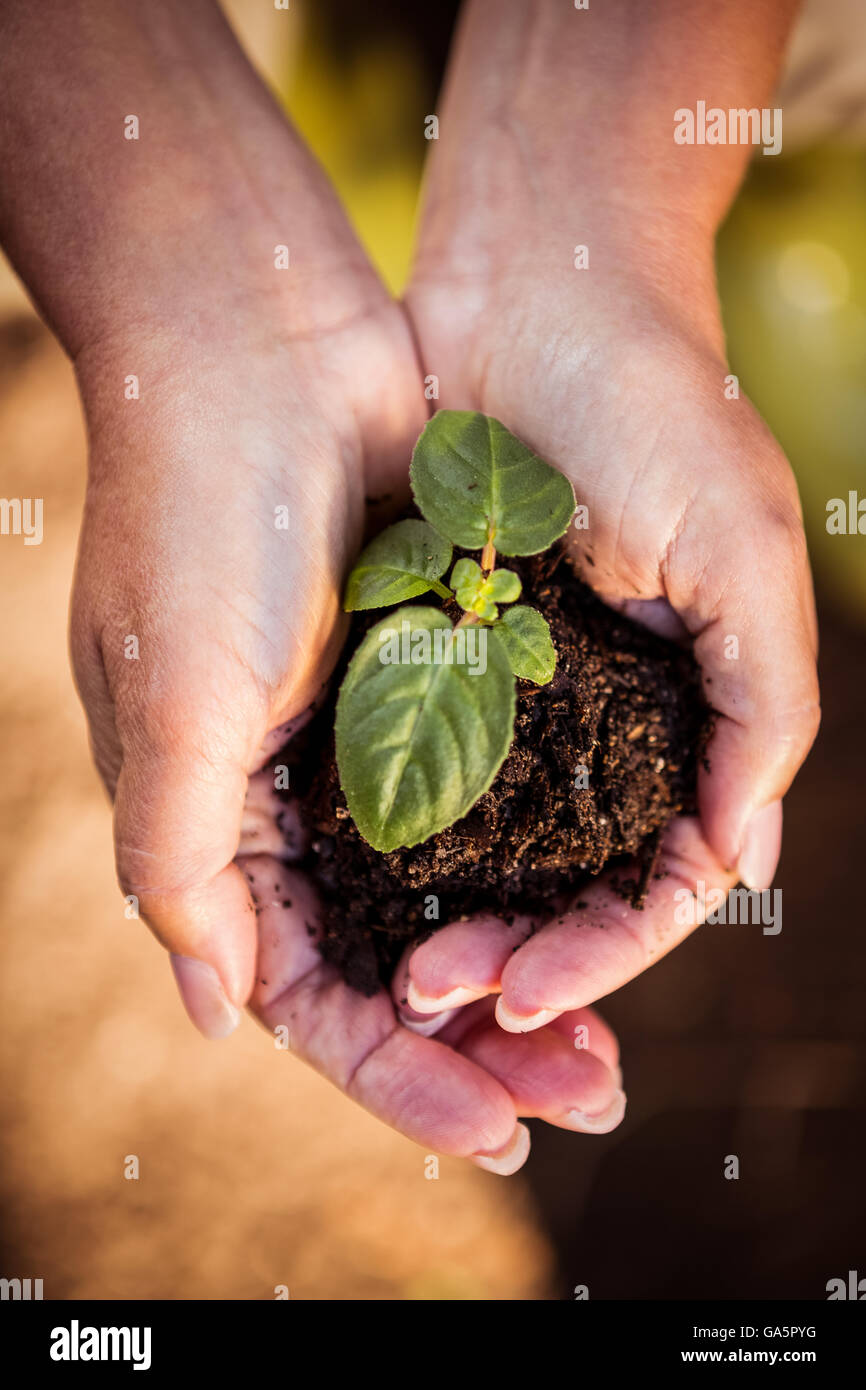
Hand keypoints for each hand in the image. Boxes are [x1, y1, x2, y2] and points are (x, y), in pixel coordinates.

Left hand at [398, 208, 818, 1040]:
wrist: (535, 280)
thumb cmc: (656, 404)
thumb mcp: (744, 551)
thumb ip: (762, 707)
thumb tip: (740, 861)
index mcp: (691, 712)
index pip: (662, 880)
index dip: (607, 953)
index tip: (526, 996)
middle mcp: (607, 718)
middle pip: (571, 887)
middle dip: (521, 958)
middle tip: (441, 1000)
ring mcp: (519, 690)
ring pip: (492, 849)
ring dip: (455, 919)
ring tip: (398, 974)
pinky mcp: (438, 647)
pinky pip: (418, 765)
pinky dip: (401, 837)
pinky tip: (358, 889)